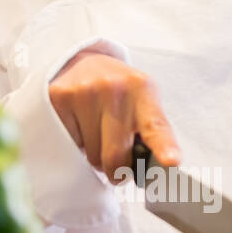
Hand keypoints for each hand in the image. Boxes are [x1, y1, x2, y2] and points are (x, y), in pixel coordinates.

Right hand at [48, 51, 180, 181]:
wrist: (84, 61)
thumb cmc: (119, 91)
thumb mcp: (142, 101)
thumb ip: (151, 133)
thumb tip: (160, 168)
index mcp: (143, 90)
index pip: (156, 126)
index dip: (165, 147)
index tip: (171, 162)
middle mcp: (115, 89)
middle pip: (116, 156)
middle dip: (117, 170)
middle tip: (117, 163)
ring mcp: (85, 92)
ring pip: (91, 155)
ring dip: (95, 154)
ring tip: (97, 132)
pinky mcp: (60, 98)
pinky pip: (71, 144)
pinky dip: (77, 142)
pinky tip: (81, 124)